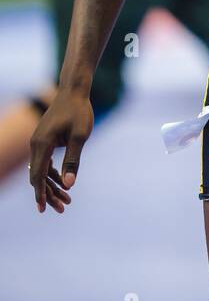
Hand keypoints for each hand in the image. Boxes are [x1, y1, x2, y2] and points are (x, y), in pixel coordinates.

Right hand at [29, 90, 93, 213]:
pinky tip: (62, 183)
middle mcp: (36, 144)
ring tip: (67, 200)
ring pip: (41, 170)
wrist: (74, 91)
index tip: (43, 209)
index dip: (41, 193)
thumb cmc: (79, 112)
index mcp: (42, 144)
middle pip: (37, 176)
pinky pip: (44, 162)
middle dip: (48, 193)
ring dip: (51, 185)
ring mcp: (38, 141)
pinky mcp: (44, 140)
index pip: (38, 175)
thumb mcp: (80, 136)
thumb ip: (73, 161)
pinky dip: (52, 173)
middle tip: (63, 209)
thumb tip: (68, 184)